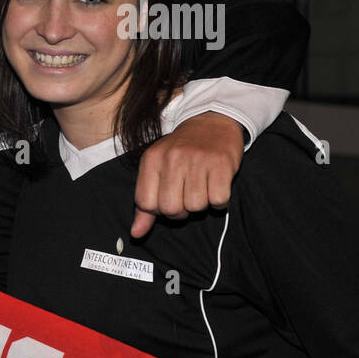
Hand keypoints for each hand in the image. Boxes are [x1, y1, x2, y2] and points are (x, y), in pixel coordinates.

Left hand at [132, 111, 242, 237]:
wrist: (212, 123)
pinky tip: (216, 186)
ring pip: (195, 206)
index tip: (168, 198)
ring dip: (201, 204)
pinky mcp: (221, 164)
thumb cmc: (181, 153)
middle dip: (180, 211)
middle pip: (171, 209)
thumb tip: (136, 234)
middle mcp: (172, 158)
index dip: (158, 209)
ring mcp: (197, 160)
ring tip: (202, 187)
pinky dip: (219, 200)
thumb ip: (145, 206)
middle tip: (187, 196)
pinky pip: (218, 200)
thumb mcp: (156, 171)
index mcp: (151, 160)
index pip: (146, 203)